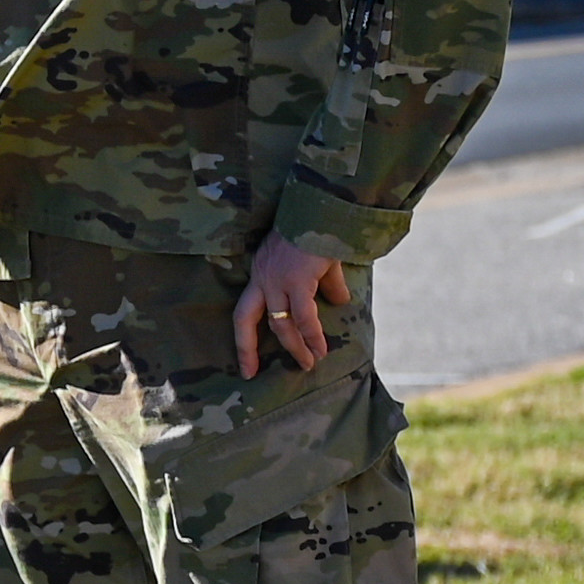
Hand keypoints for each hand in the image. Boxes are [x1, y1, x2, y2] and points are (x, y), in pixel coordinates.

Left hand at [234, 233, 352, 377]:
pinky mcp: (297, 280)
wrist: (326, 209)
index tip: (244, 362)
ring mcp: (277, 279)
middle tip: (251, 373)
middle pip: (246, 319)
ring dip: (295, 346)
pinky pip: (303, 317)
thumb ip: (325, 283)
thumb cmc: (321, 230)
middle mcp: (262, 277)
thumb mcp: (317, 260)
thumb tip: (340, 302)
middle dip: (248, 349)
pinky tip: (320, 349)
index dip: (242, 336)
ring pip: (279, 323)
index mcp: (261, 273)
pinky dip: (312, 335)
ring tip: (309, 363)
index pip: (243, 310)